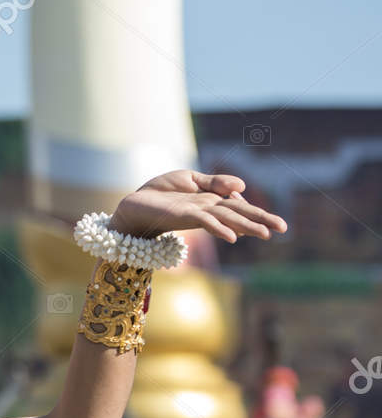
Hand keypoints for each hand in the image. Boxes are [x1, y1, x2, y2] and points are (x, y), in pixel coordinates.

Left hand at [108, 171, 286, 242]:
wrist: (133, 205)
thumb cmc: (159, 194)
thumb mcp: (189, 179)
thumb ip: (215, 182)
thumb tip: (242, 187)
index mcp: (210, 201)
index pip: (238, 206)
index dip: (251, 210)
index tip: (265, 221)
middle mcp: (207, 209)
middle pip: (239, 214)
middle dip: (261, 220)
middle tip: (284, 229)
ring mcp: (197, 213)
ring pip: (227, 218)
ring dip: (248, 226)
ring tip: (267, 234)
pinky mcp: (183, 216)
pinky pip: (205, 222)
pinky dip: (219, 228)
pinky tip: (233, 237)